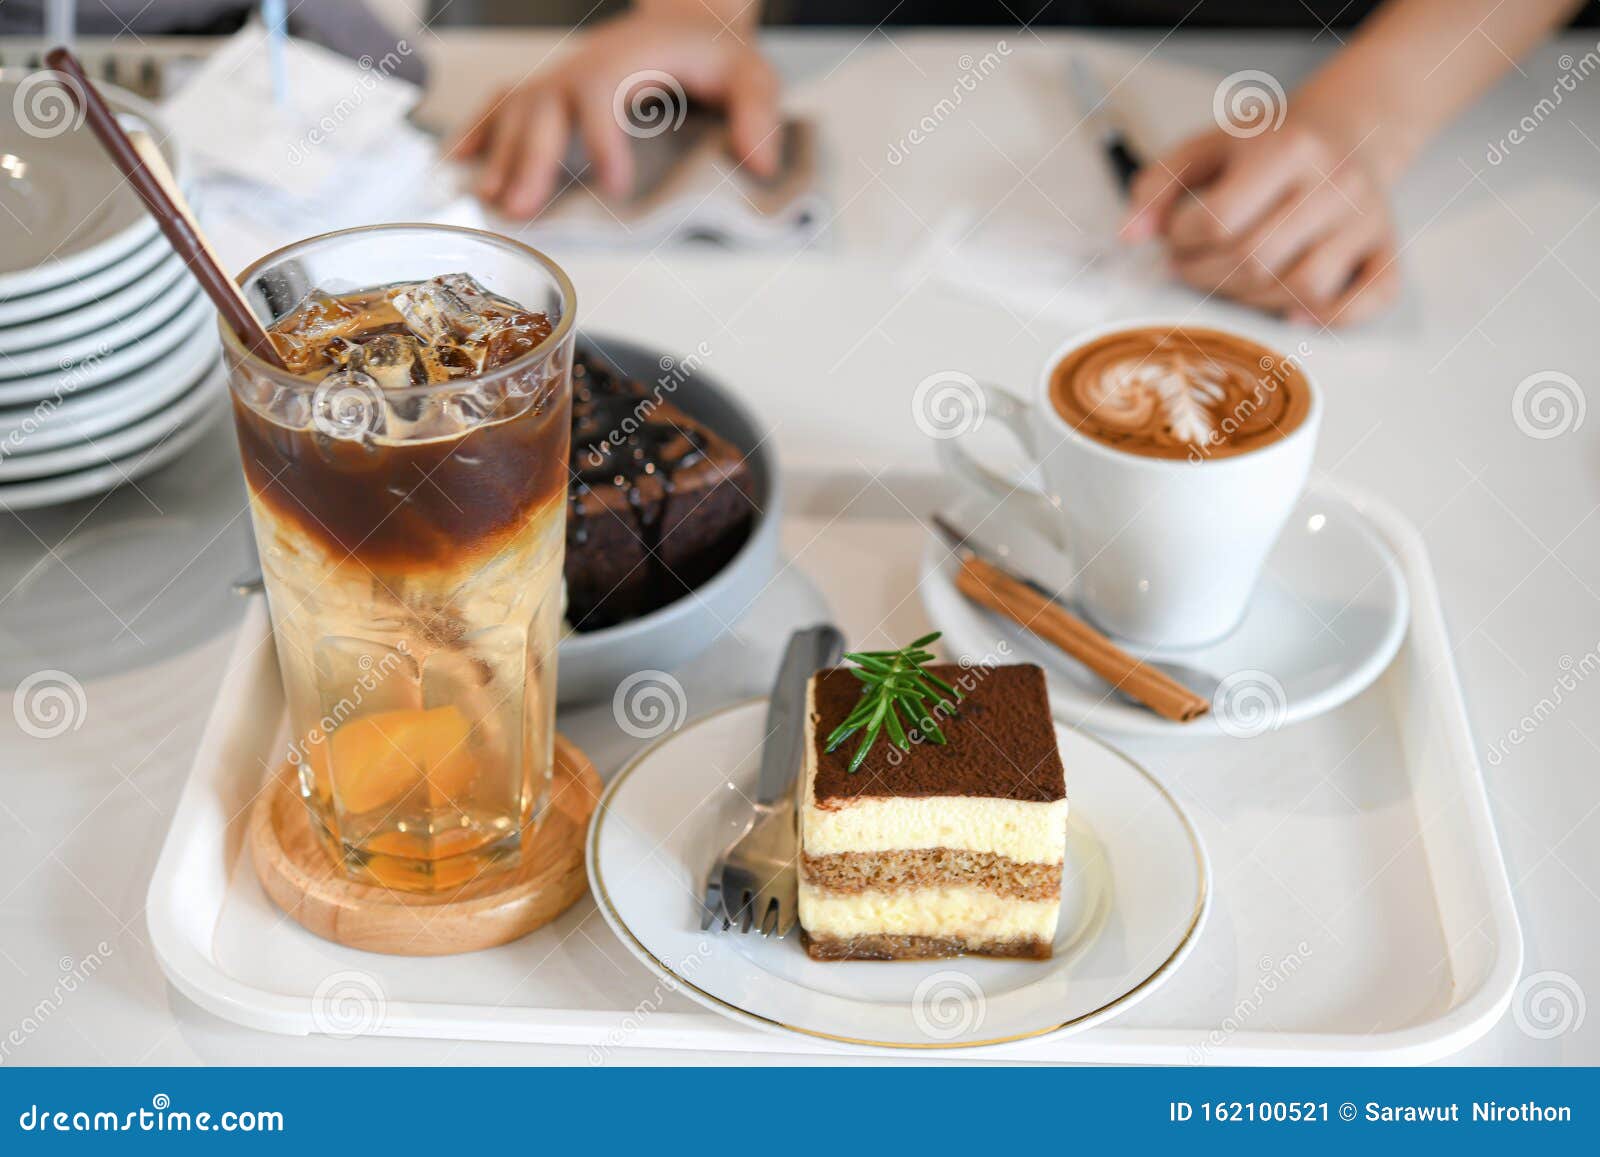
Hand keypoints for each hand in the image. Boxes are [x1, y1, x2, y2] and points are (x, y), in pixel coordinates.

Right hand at [446, 11, 779, 217]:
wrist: (688, 21)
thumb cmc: (716, 53)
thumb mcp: (750, 73)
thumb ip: (757, 111)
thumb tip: (760, 162)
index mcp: (628, 58)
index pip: (600, 91)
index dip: (600, 137)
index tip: (613, 185)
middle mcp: (584, 65)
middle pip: (542, 105)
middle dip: (530, 157)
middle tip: (522, 207)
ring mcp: (561, 77)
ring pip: (516, 109)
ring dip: (500, 156)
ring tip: (491, 202)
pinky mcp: (551, 90)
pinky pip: (503, 105)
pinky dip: (478, 132)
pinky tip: (458, 164)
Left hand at [1121, 119, 1399, 326]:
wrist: (1348, 128)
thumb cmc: (1270, 145)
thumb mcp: (1207, 147)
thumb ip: (1158, 186)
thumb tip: (1130, 235)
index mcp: (1289, 148)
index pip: (1219, 220)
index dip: (1182, 241)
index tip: (1178, 237)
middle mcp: (1335, 183)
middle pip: (1254, 260)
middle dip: (1206, 275)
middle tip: (1191, 265)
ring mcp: (1366, 219)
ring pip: (1299, 288)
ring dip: (1249, 298)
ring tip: (1230, 277)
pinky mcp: (1387, 248)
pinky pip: (1369, 300)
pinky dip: (1329, 317)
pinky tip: (1293, 314)